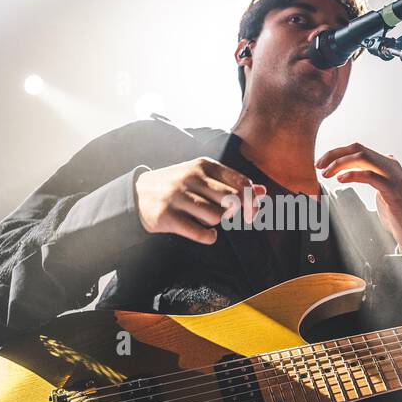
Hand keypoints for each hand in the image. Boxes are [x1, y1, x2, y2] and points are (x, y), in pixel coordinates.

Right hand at [134, 157, 265, 244]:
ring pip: (216, 217)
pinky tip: (206, 233)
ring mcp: (177, 197)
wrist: (138, 194)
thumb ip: (232, 183)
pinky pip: (199, 232)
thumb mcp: (202, 177)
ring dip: (216, 223)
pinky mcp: (167, 217)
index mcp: (203, 165)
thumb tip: (263, 191)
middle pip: (231, 201)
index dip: (252, 201)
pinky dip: (208, 236)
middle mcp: (190, 178)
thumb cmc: (179, 186)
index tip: (252, 212)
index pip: (240, 183)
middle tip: (230, 217)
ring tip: (207, 219)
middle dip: (236, 213)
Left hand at [316, 142, 401, 253]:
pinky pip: (370, 175)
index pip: (358, 149)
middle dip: (335, 154)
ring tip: (326, 173)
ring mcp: (392, 176)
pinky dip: (353, 174)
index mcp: (386, 164)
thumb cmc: (399, 214)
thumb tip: (366, 172)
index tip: (322, 163)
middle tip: (319, 165)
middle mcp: (390, 165)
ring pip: (362, 157)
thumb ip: (376, 178)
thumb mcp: (384, 191)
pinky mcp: (392, 189)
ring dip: (340, 163)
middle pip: (358, 149)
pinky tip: (341, 179)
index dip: (337, 153)